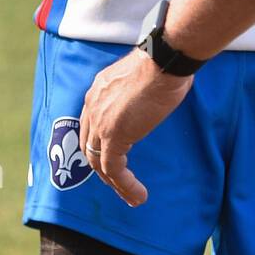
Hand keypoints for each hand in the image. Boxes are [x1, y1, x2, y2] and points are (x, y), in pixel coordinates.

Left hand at [78, 49, 193, 205]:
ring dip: (114, 182)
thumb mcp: (144, 75)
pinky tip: (138, 195)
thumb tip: (156, 94)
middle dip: (102, 166)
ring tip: (131, 196)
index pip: (92, 122)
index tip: (117, 155)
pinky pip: (113, 169)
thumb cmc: (164, 60)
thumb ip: (140, 90)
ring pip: (98, 162)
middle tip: (119, 181)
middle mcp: (93, 104)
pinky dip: (124, 185)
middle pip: (89, 144)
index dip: (100, 141)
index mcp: (100, 88)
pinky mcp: (113, 136)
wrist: (164, 59)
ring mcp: (100, 121)